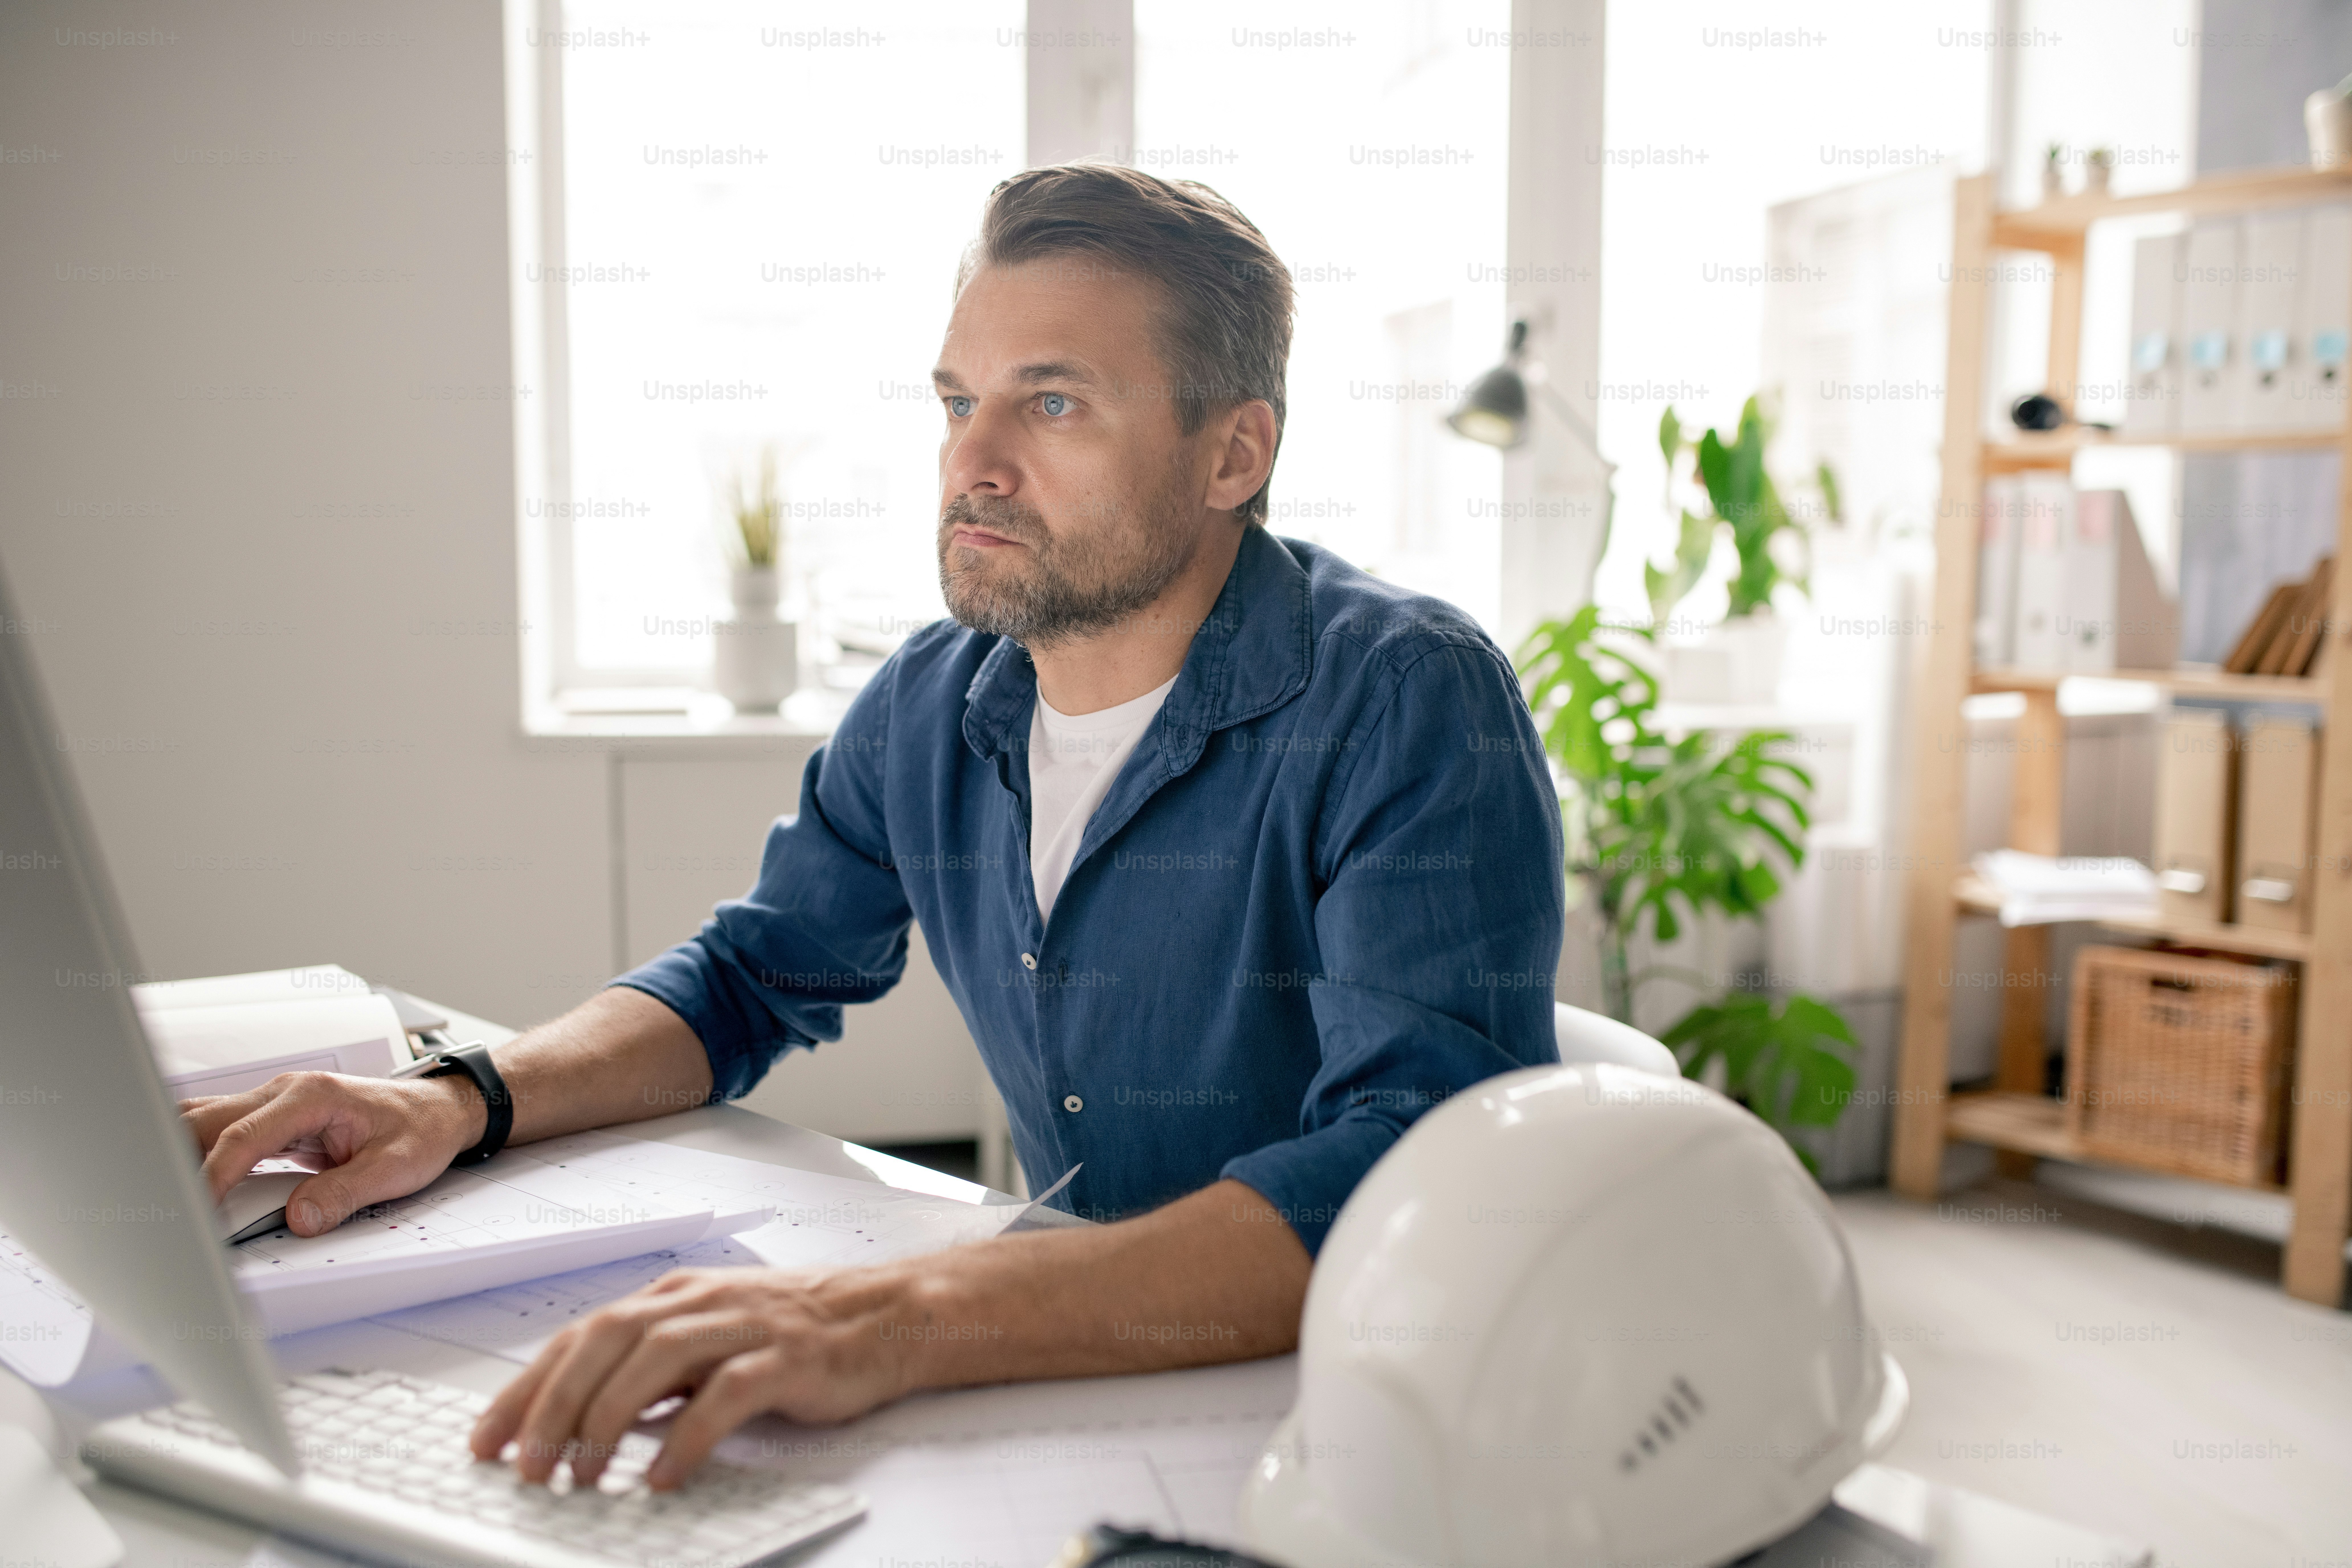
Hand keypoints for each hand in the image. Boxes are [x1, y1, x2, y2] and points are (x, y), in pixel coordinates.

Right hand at [179, 1071, 487, 1235]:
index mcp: (311, 1097)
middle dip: (177, 1160)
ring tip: (167, 1199)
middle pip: (208, 1122)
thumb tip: (300, 1219)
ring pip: (207, 1123)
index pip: (242, 1136)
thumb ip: (345, 1193)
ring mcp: (275, 1105)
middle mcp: (286, 1093)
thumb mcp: (394, 1166)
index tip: (197, 1210)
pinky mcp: (273, 1122)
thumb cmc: (420, 1128)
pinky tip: (190, 1187)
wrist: (438, 1109)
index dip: (213, 1175)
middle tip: (166, 1208)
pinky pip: (224, 1136)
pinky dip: (201, 1158)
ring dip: (181, 1156)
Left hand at [467, 1266, 915, 1490]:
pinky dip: (687, 1436)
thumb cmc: (795, 1331)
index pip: (579, 1336)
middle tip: (527, 1467)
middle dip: (554, 1407)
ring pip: (654, 1361)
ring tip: (584, 1475)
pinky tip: (663, 1475)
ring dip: (609, 1420)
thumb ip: (652, 1370)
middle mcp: (699, 1302)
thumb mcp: (709, 1338)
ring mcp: (742, 1326)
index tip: (488, 1438)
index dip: (527, 1388)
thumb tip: (586, 1418)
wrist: (885, 1314)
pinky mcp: (785, 1357)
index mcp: (672, 1296)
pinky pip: (724, 1395)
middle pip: (604, 1343)